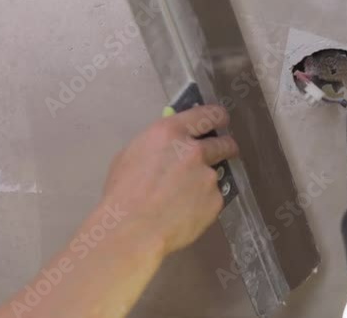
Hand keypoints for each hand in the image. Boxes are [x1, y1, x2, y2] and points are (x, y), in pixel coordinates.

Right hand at [101, 105, 238, 255]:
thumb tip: (166, 148)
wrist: (133, 230)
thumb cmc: (122, 192)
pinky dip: (202, 204)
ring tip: (186, 198)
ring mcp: (208, 176)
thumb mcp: (130, 156)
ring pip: (215, 174)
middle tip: (218, 156)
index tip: (221, 121)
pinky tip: (185, 214)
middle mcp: (194, 150)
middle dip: (224, 148)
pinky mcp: (215, 201)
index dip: (217, 117)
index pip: (206, 115)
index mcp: (169, 133)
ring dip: (205, 181)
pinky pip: (212, 199)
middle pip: (223, 143)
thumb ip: (155, 147)